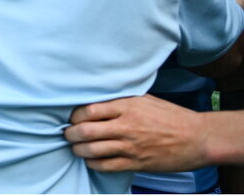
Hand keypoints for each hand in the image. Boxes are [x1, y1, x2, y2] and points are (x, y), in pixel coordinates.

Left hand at [64, 95, 207, 172]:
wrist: (198, 138)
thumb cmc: (171, 116)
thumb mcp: (144, 99)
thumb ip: (120, 100)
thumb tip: (97, 100)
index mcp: (126, 106)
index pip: (89, 110)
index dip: (75, 116)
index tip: (73, 118)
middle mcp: (125, 126)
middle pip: (86, 131)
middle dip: (71, 134)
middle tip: (67, 134)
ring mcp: (131, 146)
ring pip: (93, 150)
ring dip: (78, 150)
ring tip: (75, 148)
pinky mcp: (137, 163)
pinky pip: (107, 166)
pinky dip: (93, 163)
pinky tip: (91, 160)